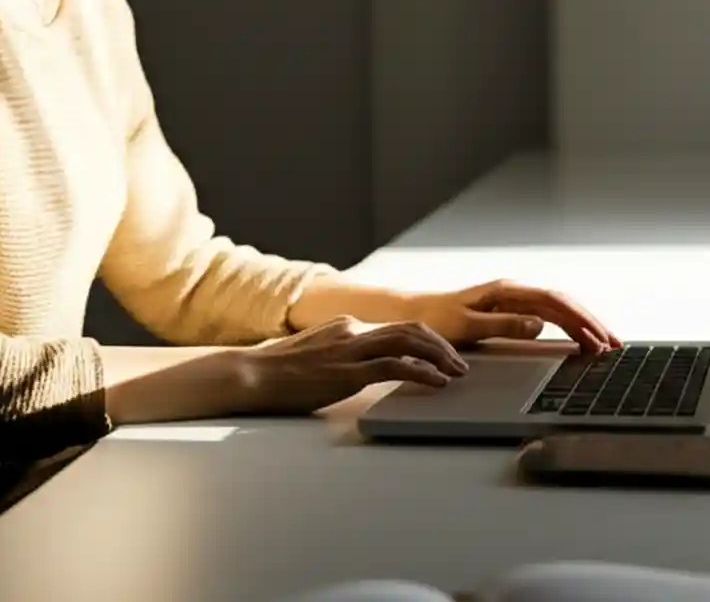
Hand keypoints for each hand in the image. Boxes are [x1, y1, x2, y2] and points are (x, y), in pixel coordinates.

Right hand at [235, 316, 468, 414]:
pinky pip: (395, 367)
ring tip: (457, 374)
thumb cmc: (276, 373)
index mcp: (346, 326)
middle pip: (411, 329)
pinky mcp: (347, 372)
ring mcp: (350, 349)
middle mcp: (352, 330)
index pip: (397, 327)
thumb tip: (360, 369)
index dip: (427, 340)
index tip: (443, 355)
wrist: (249, 375)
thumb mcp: (315, 355)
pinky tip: (437, 383)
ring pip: (409, 342)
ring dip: (439, 357)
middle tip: (460, 364)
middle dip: (441, 346)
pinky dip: (422, 373)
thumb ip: (340, 356)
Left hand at [406, 279, 621, 352]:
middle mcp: (516, 292)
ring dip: (584, 326)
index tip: (598, 337)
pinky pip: (549, 317)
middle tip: (615, 346)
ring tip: (606, 346)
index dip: (580, 318)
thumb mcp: (468, 325)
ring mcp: (516, 301)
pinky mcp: (514, 311)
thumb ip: (504, 324)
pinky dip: (568, 328)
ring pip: (559, 310)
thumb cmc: (438, 319)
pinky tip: (582, 341)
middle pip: (563, 304)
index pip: (554, 301)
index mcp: (507, 291)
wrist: (416, 313)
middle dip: (591, 323)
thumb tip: (540, 325)